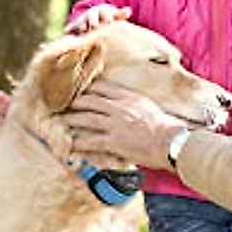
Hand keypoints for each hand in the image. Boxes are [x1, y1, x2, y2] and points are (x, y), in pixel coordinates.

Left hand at [62, 80, 184, 169]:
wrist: (173, 142)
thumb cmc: (166, 126)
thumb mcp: (148, 105)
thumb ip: (133, 102)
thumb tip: (125, 102)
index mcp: (128, 96)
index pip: (101, 86)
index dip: (85, 87)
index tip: (75, 88)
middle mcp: (119, 107)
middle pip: (89, 99)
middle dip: (72, 101)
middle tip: (61, 103)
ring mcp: (116, 124)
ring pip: (85, 118)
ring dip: (69, 119)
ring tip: (58, 121)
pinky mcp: (115, 141)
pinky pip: (91, 141)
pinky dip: (78, 143)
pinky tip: (70, 145)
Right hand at [65, 4, 131, 34]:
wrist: (97, 17)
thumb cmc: (109, 18)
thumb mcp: (116, 16)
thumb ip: (121, 14)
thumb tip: (128, 11)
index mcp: (102, 10)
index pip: (105, 12)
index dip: (107, 17)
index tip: (110, 22)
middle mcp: (92, 14)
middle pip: (92, 16)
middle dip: (93, 21)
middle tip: (94, 26)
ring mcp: (83, 20)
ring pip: (82, 22)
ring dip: (82, 26)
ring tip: (83, 31)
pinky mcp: (76, 26)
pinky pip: (72, 27)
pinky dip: (69, 29)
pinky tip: (66, 31)